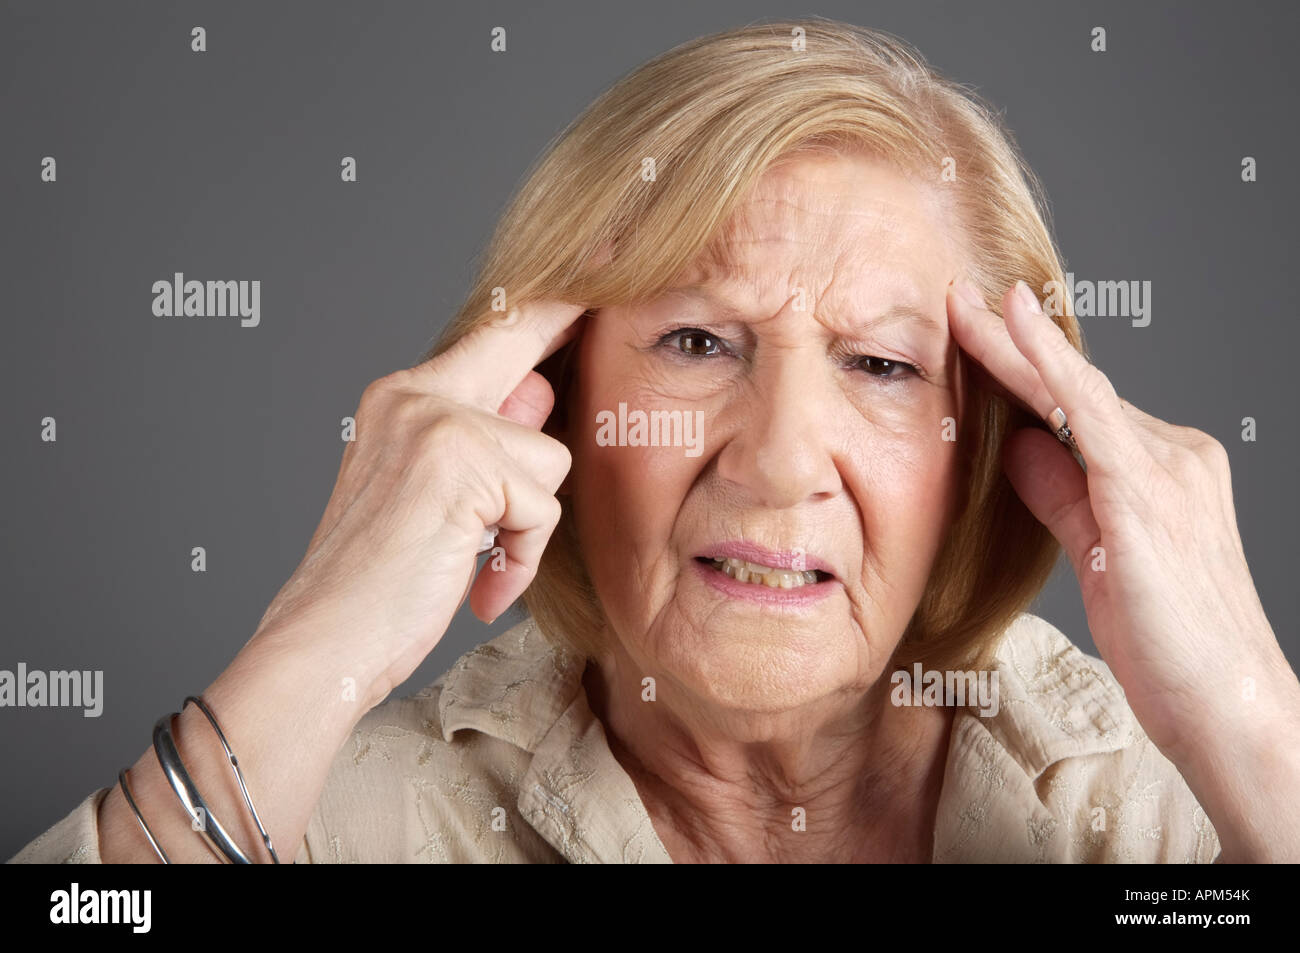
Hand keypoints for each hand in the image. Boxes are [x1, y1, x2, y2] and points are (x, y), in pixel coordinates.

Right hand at [252, 300, 585, 707]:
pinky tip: (478, 585)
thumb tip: (543, 392)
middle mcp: (414, 394)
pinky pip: (542, 509)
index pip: (491, 331)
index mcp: (402, 398)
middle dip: (568, 317)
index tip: (598, 255)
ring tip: (477, 560)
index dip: (549, 300)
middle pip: (523, 339)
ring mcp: (436, 423)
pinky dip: (519, 559)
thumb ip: (485, 438)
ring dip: (527, 525)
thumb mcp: (434, 496)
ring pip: (547, 458)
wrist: (324, 641)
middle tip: (609, 260)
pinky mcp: (461, 464)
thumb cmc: (380, 582)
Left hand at [947, 277, 1299, 858]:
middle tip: (958, 298)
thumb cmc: (1171, 645)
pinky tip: (1014, 328)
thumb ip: (1060, 497)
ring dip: (1014, 346)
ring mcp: (1168, 468)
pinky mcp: (1149, 494)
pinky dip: (1048, 367)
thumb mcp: (1098, 555)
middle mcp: (1174, 455)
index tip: (976, 330)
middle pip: (1075, 389)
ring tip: (962, 306)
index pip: (1079, 408)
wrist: (1229, 708)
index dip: (1025, 367)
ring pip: (1077, 392)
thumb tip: (1018, 447)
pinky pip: (1089, 415)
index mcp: (1164, 469)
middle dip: (1012, 342)